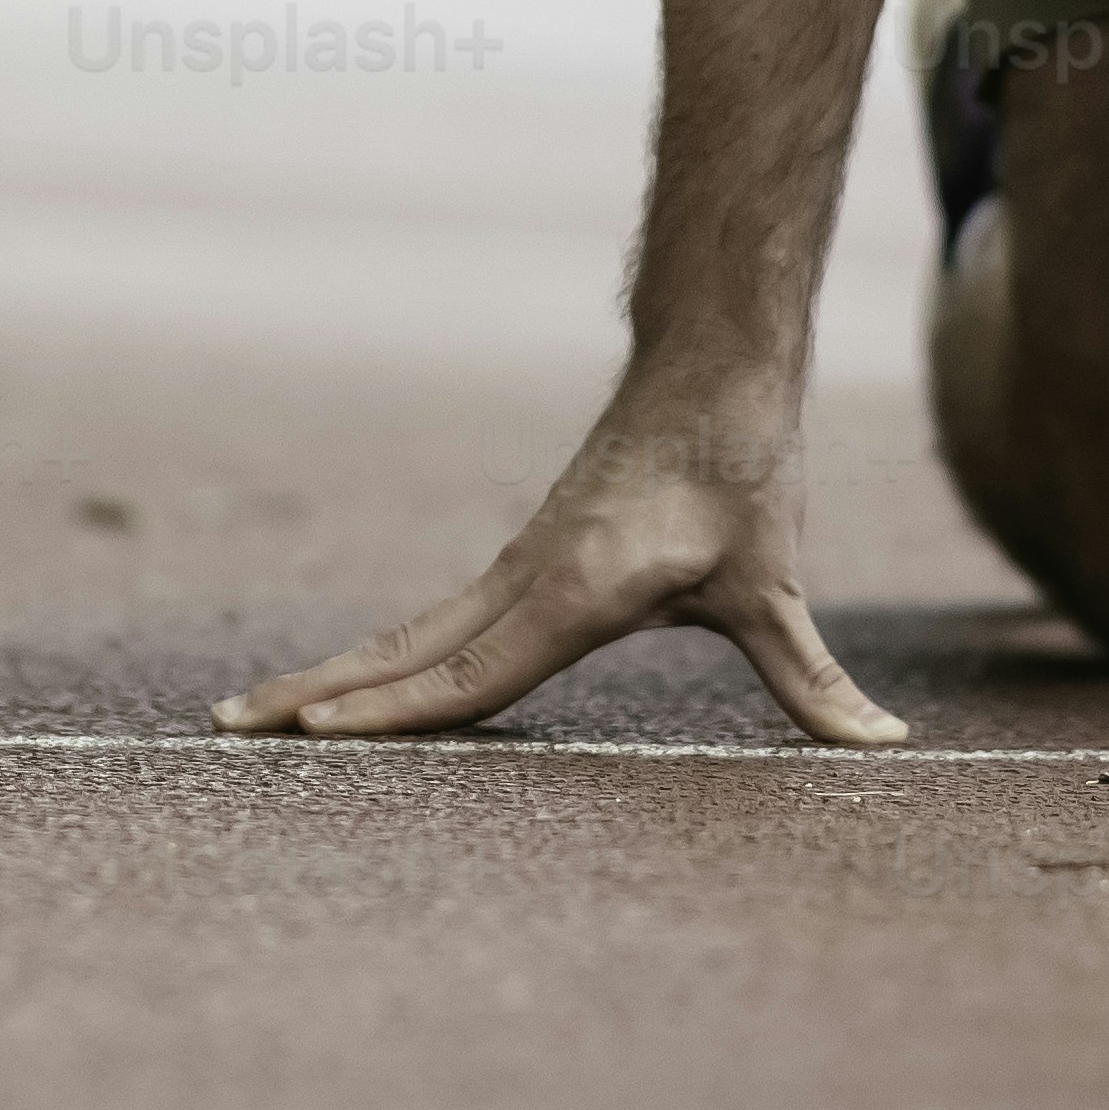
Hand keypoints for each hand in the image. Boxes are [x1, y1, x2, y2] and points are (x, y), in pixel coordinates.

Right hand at [218, 376, 907, 746]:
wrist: (714, 366)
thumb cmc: (740, 471)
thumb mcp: (775, 582)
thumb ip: (812, 679)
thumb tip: (881, 743)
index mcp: (568, 593)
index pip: (464, 674)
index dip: (388, 711)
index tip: (309, 733)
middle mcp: (523, 580)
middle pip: (399, 653)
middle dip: (314, 693)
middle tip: (226, 727)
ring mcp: (515, 568)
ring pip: (408, 634)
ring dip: (332, 673)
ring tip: (256, 712)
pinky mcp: (526, 560)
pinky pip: (438, 622)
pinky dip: (383, 656)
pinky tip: (358, 680)